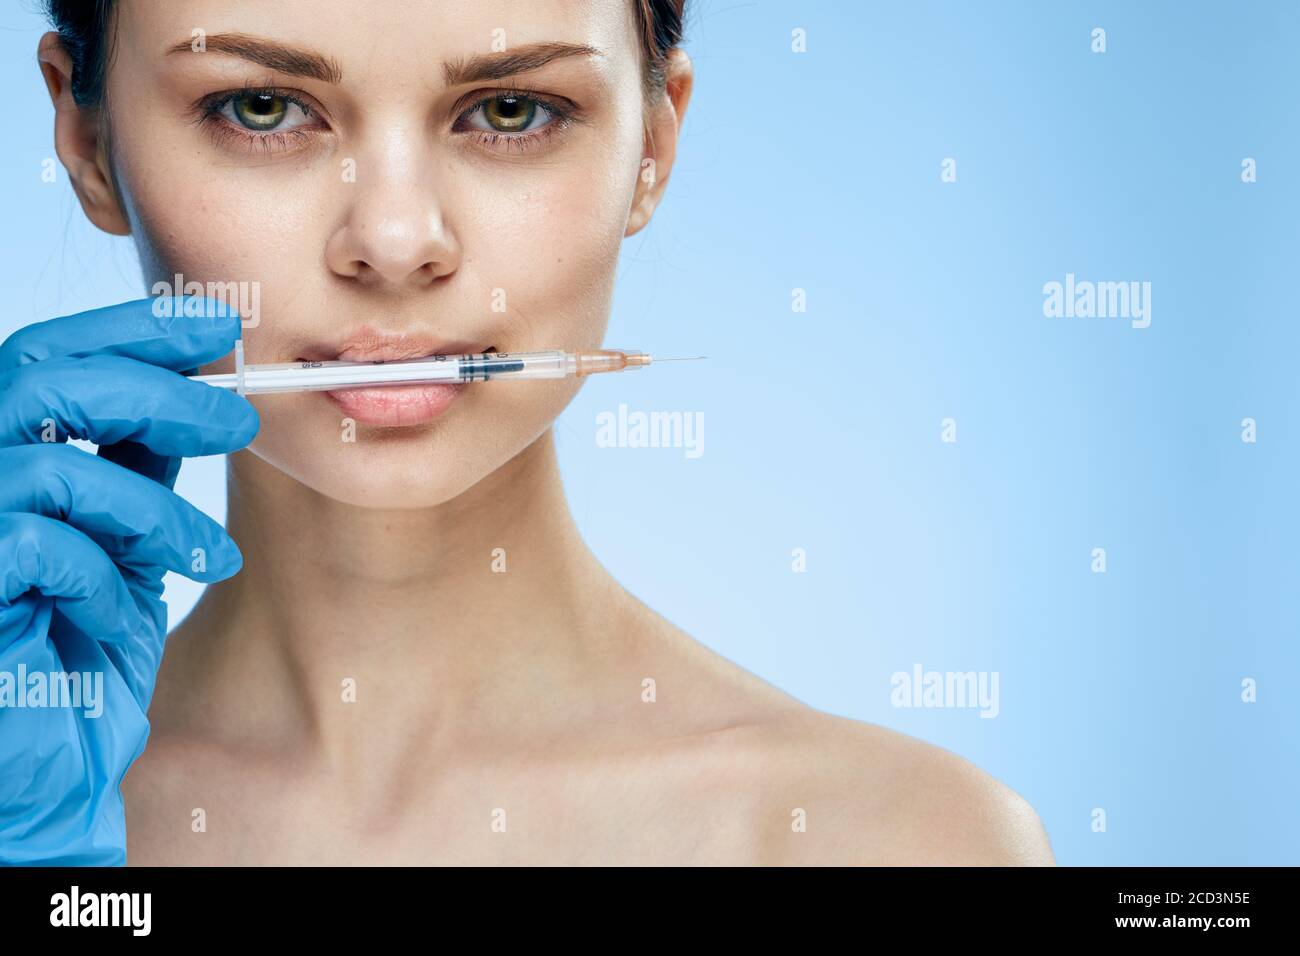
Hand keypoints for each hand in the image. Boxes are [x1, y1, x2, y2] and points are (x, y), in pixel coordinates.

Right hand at [0, 297, 257, 864]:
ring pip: (55, 462)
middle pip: (39, 374)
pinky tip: (119, 614)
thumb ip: (135, 466)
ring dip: (154, 506)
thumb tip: (195, 388)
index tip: (218, 326)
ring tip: (211, 557)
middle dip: (156, 386)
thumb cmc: (77, 648)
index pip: (47, 353)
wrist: (46, 764)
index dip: (133, 328)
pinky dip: (104, 574)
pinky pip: (42, 547)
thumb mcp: (122, 539)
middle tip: (239, 418)